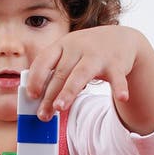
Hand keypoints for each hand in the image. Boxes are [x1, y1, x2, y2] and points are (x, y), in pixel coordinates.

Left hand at [27, 25, 141, 120]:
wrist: (120, 39)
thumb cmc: (87, 54)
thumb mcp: (69, 57)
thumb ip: (56, 75)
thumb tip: (41, 104)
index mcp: (62, 46)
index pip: (44, 60)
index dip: (36, 78)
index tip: (31, 95)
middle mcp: (78, 47)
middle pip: (61, 73)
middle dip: (50, 95)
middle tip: (42, 115)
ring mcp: (97, 55)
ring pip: (81, 74)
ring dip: (69, 91)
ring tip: (60, 107)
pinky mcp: (117, 64)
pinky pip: (117, 78)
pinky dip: (120, 87)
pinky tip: (122, 98)